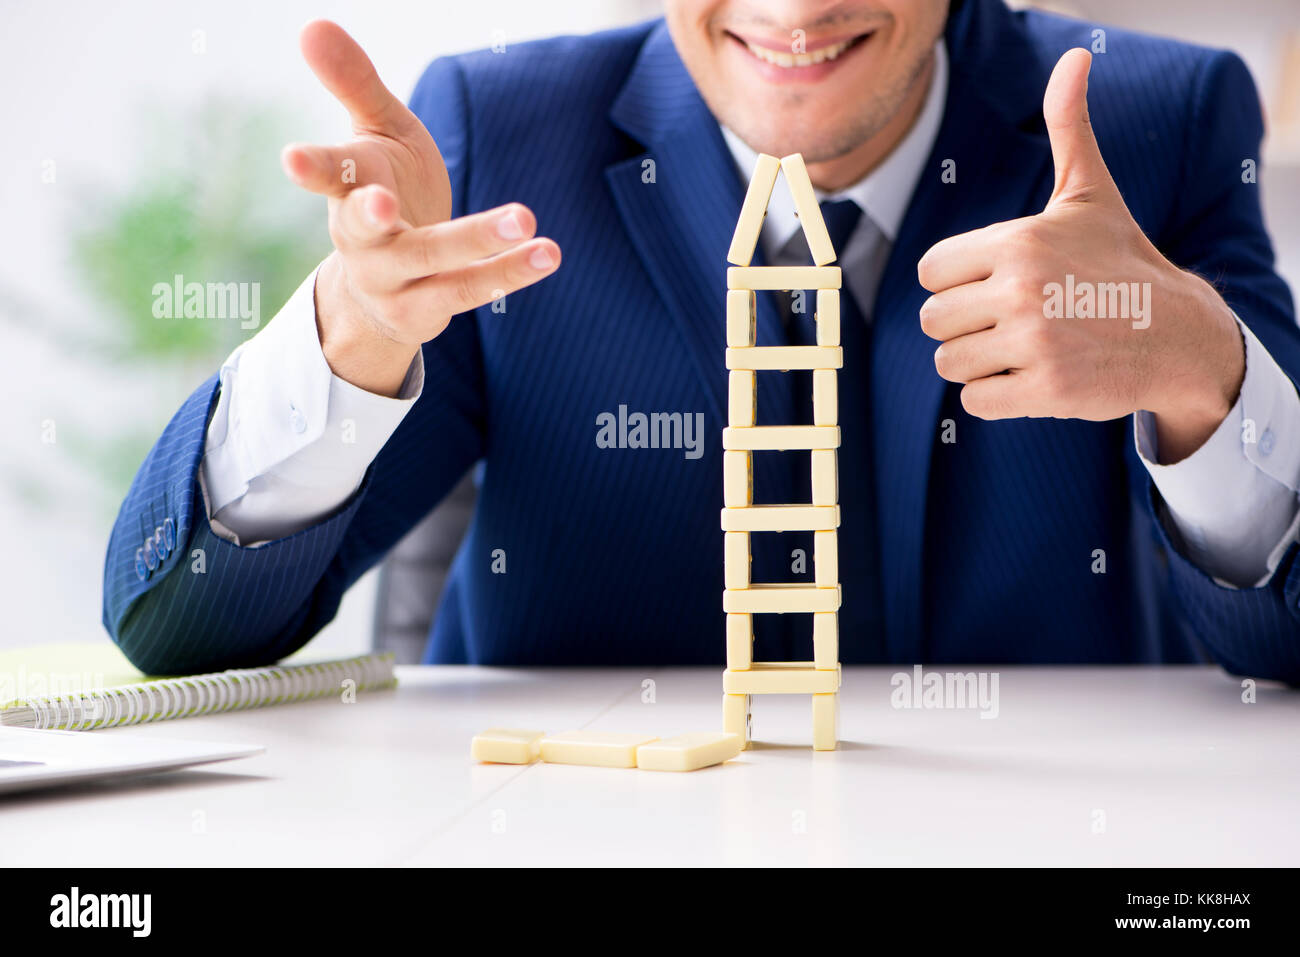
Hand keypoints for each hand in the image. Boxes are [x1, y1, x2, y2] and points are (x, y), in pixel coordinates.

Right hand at [284, 21, 560, 394]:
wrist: (390, 284)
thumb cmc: (384, 186)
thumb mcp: (375, 134)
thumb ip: (355, 84)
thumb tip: (313, 24)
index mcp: (345, 191)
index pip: (327, 174)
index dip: (311, 166)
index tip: (292, 158)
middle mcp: (361, 242)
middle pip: (366, 228)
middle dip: (373, 216)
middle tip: (385, 200)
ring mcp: (392, 282)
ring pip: (433, 261)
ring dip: (478, 240)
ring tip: (525, 218)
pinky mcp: (426, 312)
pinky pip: (471, 290)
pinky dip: (510, 272)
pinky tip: (548, 253)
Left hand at [916, 49, 1242, 462]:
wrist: (1176, 333)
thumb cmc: (1120, 260)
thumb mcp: (1090, 194)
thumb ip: (1068, 130)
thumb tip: (1075, 59)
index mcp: (1018, 241)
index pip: (930, 272)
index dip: (955, 282)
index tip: (992, 284)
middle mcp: (1022, 288)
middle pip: (933, 320)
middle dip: (962, 325)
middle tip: (1008, 321)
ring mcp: (1034, 341)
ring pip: (948, 363)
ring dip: (976, 363)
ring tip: (1021, 348)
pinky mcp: (1045, 389)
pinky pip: (974, 401)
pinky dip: (995, 396)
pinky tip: (1032, 376)